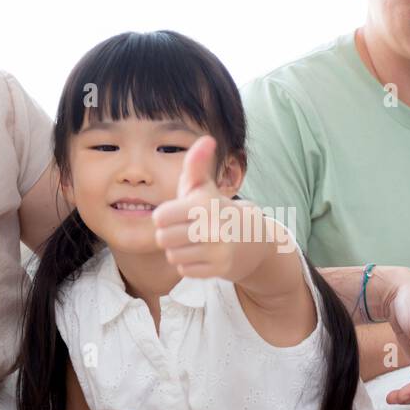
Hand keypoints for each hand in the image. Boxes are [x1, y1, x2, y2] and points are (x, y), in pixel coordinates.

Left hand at [152, 136, 237, 278]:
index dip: (164, 216)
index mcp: (203, 205)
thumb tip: (206, 139)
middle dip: (169, 235)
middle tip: (185, 230)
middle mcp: (211, 228)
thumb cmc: (215, 209)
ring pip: (173, 256)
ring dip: (179, 251)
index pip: (159, 218)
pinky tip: (202, 255)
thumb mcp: (204, 186)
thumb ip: (196, 164)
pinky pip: (184, 271)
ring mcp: (216, 251)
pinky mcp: (219, 269)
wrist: (250, 238)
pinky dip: (189, 265)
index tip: (177, 214)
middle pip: (162, 239)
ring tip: (194, 242)